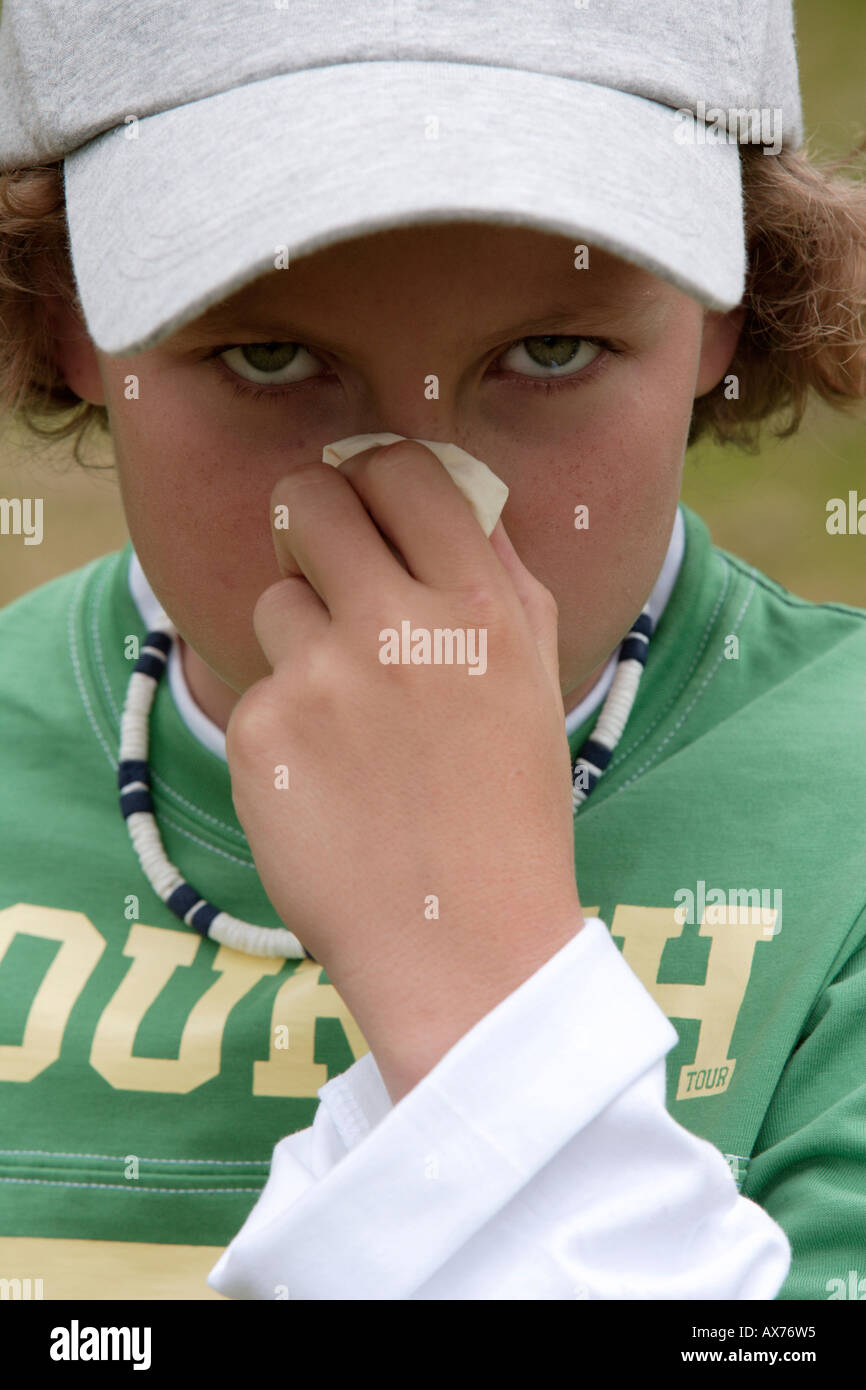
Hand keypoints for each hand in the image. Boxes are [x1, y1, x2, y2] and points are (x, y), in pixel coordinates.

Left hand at [225, 440, 583, 1098]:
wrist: (465, 944)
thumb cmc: (509, 808)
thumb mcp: (538, 678)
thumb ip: (499, 571)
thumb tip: (451, 486)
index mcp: (481, 606)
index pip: (401, 469)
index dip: (374, 473)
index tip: (368, 501)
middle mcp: (399, 627)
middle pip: (307, 501)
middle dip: (308, 521)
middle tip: (323, 565)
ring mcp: (322, 680)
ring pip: (274, 600)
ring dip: (301, 638)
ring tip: (349, 717)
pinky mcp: (262, 734)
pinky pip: (257, 686)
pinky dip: (285, 721)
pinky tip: (327, 778)